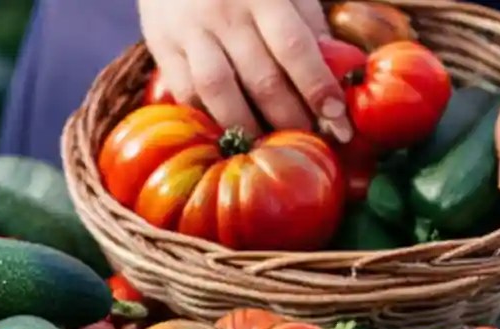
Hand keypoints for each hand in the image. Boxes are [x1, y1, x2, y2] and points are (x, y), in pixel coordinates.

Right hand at [139, 0, 353, 140]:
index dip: (317, 86)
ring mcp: (189, 31)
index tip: (337, 117)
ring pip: (219, 92)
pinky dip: (209, 118)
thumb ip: (306, 19)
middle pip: (261, 78)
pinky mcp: (162, 46)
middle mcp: (224, 12)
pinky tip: (228, 132)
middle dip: (290, 118)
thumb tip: (337, 68)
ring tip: (268, 144)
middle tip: (310, 141)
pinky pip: (186, 93)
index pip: (294, 47)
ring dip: (247, 126)